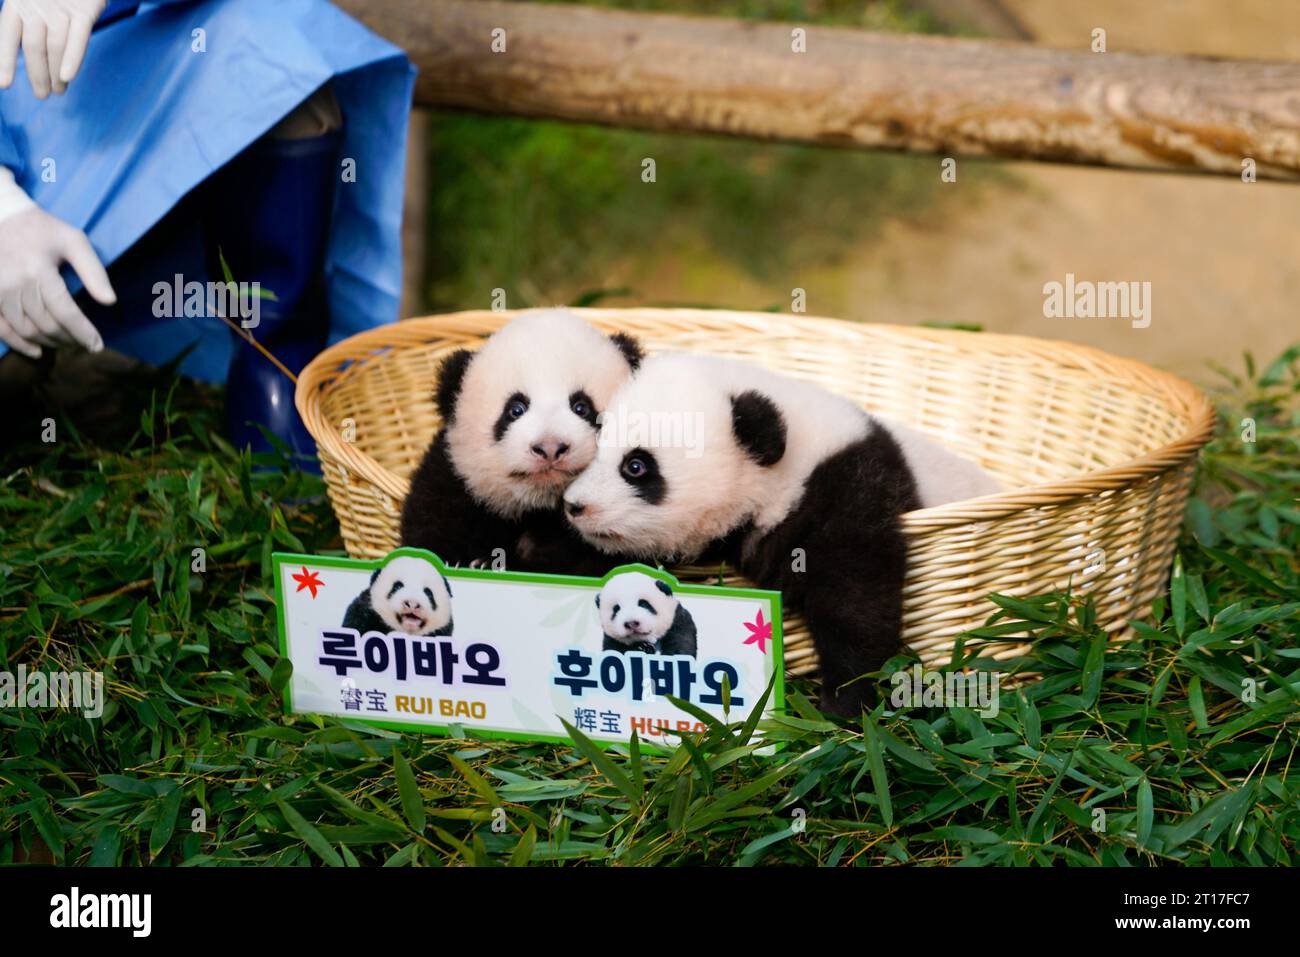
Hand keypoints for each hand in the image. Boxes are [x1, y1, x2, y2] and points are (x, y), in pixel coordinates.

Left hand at [0, 0, 106, 97]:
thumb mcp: (32, 3)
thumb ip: (27, 27)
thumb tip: (33, 60)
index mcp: (18, 4)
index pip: (8, 35)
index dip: (5, 60)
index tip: (4, 85)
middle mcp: (36, 6)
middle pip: (34, 46)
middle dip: (37, 74)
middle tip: (42, 95)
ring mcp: (60, 8)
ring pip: (55, 45)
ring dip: (55, 73)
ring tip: (59, 91)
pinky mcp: (84, 10)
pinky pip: (78, 37)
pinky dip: (73, 58)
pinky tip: (67, 76)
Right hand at [0, 206, 114, 357]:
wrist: (0, 215)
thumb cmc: (42, 229)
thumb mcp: (73, 240)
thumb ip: (94, 271)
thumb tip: (110, 301)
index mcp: (39, 271)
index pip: (66, 313)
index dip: (83, 333)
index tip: (97, 346)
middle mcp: (15, 285)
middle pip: (47, 325)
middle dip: (70, 339)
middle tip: (85, 344)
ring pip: (27, 330)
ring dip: (50, 342)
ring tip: (68, 344)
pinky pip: (1, 329)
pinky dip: (19, 344)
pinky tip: (37, 352)